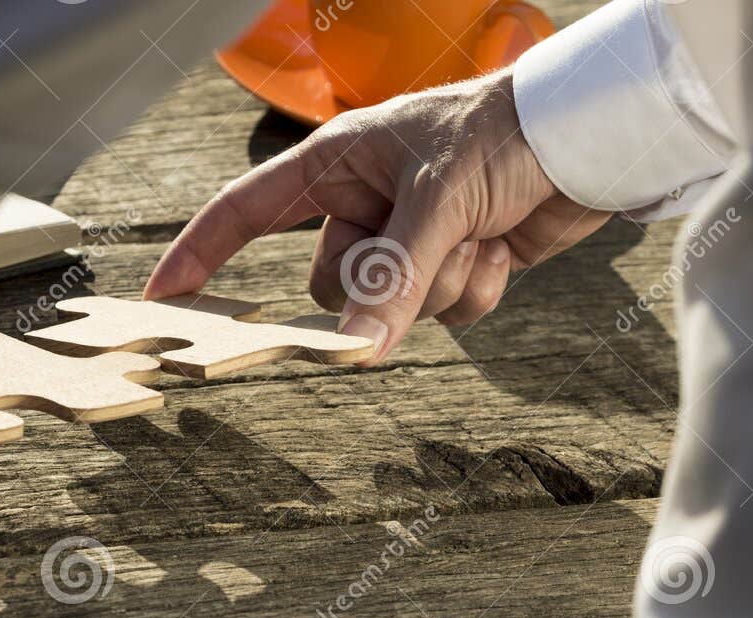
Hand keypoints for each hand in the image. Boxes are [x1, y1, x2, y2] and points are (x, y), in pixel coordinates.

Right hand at [145, 70, 611, 362]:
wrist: (588, 136)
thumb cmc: (504, 131)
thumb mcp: (439, 199)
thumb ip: (393, 277)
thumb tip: (356, 351)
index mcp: (338, 162)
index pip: (247, 209)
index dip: (201, 251)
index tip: (163, 295)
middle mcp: (365, 201)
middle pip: (328, 284)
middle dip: (379, 280)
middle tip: (427, 248)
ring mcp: (409, 237)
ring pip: (390, 306)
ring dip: (442, 282)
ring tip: (480, 232)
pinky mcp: (453, 264)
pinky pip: (443, 313)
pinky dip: (476, 289)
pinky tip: (502, 247)